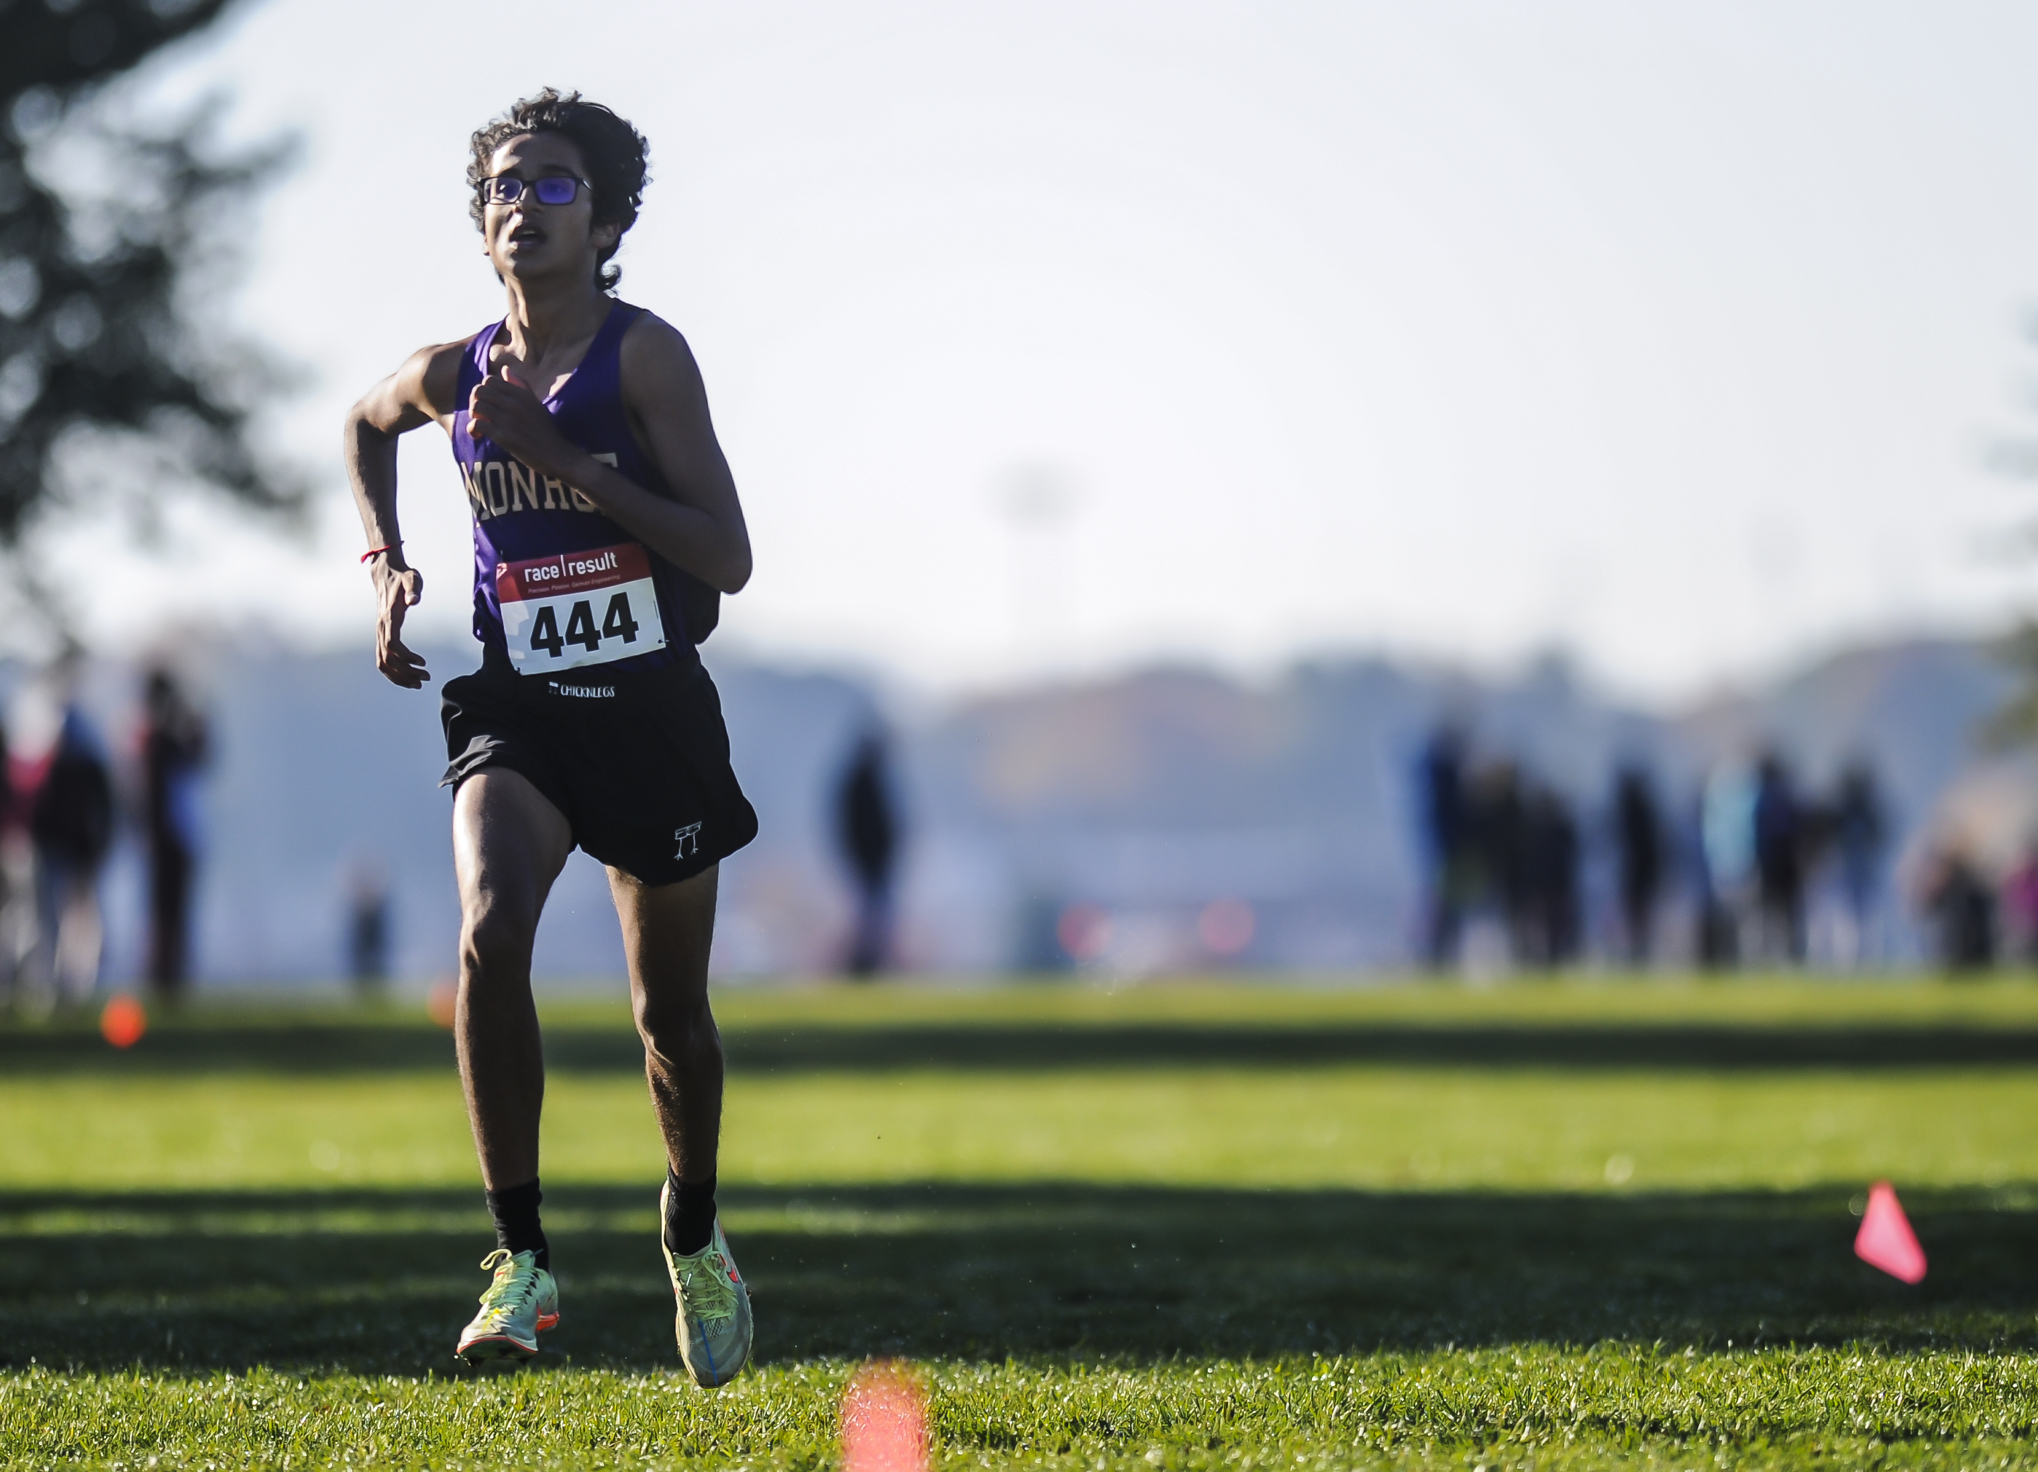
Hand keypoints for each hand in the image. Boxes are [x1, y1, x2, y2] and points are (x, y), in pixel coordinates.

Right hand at [373, 558, 429, 687]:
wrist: (385, 573)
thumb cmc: (402, 576)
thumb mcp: (412, 578)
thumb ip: (414, 589)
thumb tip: (414, 600)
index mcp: (389, 617)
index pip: (392, 644)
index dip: (406, 657)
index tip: (423, 662)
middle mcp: (381, 628)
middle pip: (387, 659)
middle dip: (405, 672)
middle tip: (426, 678)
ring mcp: (379, 632)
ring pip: (382, 662)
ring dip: (399, 676)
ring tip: (419, 682)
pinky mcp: (381, 635)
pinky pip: (382, 659)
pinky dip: (394, 671)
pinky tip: (409, 675)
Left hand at [469, 362, 576, 477]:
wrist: (556, 455)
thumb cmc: (545, 431)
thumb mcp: (536, 403)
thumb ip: (520, 385)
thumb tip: (505, 369)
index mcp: (521, 394)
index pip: (489, 380)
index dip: (484, 390)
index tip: (488, 403)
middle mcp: (514, 404)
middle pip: (479, 390)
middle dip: (475, 401)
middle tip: (481, 414)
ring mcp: (508, 420)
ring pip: (476, 406)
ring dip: (473, 415)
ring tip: (480, 424)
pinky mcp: (503, 436)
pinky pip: (477, 424)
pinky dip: (472, 429)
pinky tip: (478, 436)